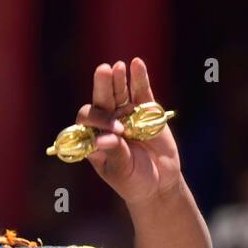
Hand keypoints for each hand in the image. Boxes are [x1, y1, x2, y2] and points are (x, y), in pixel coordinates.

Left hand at [77, 58, 181, 205]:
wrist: (159, 184)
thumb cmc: (133, 180)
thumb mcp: (122, 170)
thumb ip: (115, 153)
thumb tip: (106, 139)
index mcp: (93, 136)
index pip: (88, 120)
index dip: (99, 121)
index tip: (117, 131)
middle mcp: (107, 122)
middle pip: (101, 100)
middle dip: (102, 86)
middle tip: (103, 70)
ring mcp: (126, 115)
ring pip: (120, 93)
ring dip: (118, 79)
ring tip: (118, 66)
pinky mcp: (146, 112)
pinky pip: (141, 92)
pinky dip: (139, 78)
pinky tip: (137, 64)